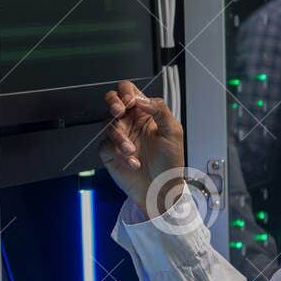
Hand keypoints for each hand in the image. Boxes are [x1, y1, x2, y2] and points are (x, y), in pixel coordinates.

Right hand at [98, 80, 187, 215]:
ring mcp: (119, 136)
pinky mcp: (110, 152)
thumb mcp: (173, 132)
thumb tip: (142, 99)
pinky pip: (107, 146)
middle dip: (113, 102)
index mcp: (144, 113)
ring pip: (108, 124)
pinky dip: (119, 154)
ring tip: (132, 150)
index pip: (129, 92)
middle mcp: (129, 122)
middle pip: (112, 100)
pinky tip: (133, 162)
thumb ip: (160, 111)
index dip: (126, 92)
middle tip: (119, 111)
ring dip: (120, 137)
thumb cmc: (170, 162)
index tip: (131, 102)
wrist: (162, 188)